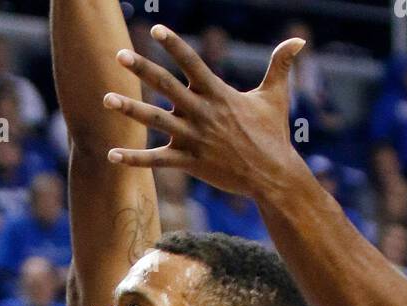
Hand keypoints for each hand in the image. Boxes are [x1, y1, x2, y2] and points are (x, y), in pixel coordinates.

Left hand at [104, 25, 307, 199]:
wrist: (272, 175)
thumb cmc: (273, 135)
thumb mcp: (276, 97)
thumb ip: (281, 65)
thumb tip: (300, 39)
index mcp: (218, 94)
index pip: (191, 62)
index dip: (173, 44)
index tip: (155, 29)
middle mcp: (202, 113)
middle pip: (166, 86)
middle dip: (142, 69)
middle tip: (119, 54)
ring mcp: (194, 138)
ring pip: (156, 120)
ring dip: (129, 109)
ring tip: (106, 100)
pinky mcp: (190, 163)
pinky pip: (157, 160)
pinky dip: (134, 159)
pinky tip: (112, 155)